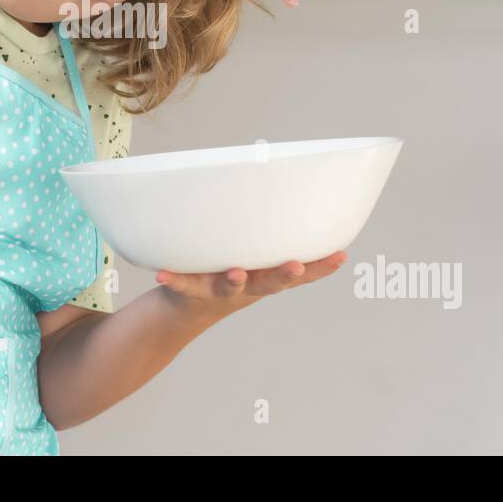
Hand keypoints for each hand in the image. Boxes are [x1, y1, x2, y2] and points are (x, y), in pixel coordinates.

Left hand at [156, 250, 349, 318]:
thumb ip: (269, 235)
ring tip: (237, 272)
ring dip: (234, 280)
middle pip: (270, 284)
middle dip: (284, 275)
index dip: (321, 268)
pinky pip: (182, 284)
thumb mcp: (253, 258)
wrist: (186, 309)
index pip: (300, 274)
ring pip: (231, 286)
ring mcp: (219, 289)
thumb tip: (293, 192)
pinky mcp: (190, 289)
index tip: (340, 256)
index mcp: (265, 276)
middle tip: (295, 266)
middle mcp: (248, 286)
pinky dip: (174, 278)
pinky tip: (162, 272)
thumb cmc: (228, 273)